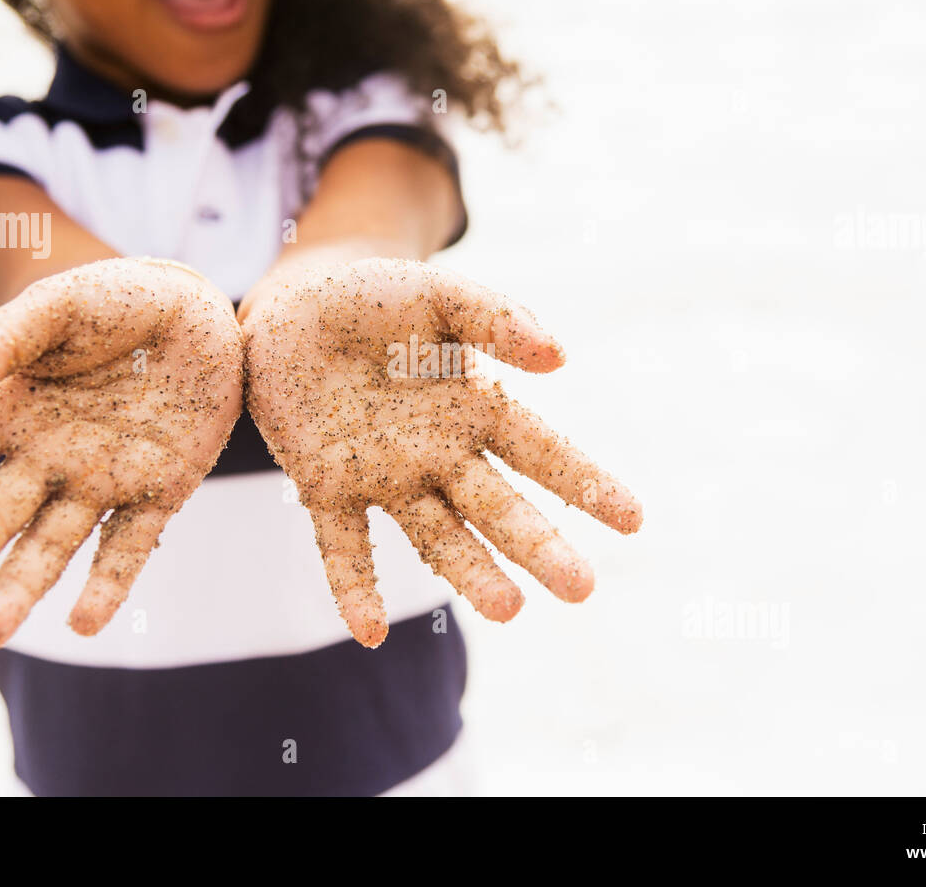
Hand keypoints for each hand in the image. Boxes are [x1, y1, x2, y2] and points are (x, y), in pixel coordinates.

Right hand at [0, 258, 243, 646]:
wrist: (199, 312)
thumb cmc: (116, 301)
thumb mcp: (58, 306)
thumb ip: (6, 337)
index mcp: (10, 413)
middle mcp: (47, 459)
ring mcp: (101, 480)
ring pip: (51, 545)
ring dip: (19, 589)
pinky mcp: (159, 491)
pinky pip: (129, 546)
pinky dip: (108, 585)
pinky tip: (84, 623)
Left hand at [245, 257, 641, 647]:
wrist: (291, 310)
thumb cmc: (373, 299)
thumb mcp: (437, 294)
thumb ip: (495, 316)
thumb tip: (559, 356)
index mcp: (474, 408)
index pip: (542, 454)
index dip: (586, 484)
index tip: (634, 520)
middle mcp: (440, 455)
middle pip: (498, 507)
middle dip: (540, 545)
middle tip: (580, 588)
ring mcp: (386, 477)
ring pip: (436, 535)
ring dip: (471, 572)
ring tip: (509, 610)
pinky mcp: (326, 487)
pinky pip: (344, 545)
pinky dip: (356, 587)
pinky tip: (370, 632)